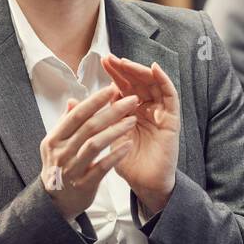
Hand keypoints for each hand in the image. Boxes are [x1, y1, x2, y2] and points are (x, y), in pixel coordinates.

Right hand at [40, 85, 139, 219]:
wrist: (55, 202)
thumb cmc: (60, 168)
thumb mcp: (57, 145)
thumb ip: (66, 123)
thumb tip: (73, 100)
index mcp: (54, 139)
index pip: (76, 115)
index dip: (95, 101)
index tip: (112, 89)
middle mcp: (61, 153)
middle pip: (88, 126)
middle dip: (112, 111)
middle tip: (131, 100)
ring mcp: (71, 170)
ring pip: (95, 145)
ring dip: (115, 130)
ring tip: (133, 120)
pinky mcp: (83, 185)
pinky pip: (102, 167)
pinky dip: (115, 155)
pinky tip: (129, 145)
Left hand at [101, 55, 180, 215]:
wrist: (144, 184)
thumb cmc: (127, 163)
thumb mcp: (106, 137)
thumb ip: (94, 119)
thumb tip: (72, 102)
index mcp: (132, 112)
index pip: (124, 87)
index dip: (115, 74)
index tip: (102, 61)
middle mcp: (147, 109)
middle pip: (138, 82)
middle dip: (125, 69)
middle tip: (111, 58)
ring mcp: (160, 113)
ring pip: (153, 84)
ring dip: (140, 71)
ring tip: (126, 62)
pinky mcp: (172, 119)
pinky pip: (171, 95)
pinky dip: (163, 80)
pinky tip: (154, 68)